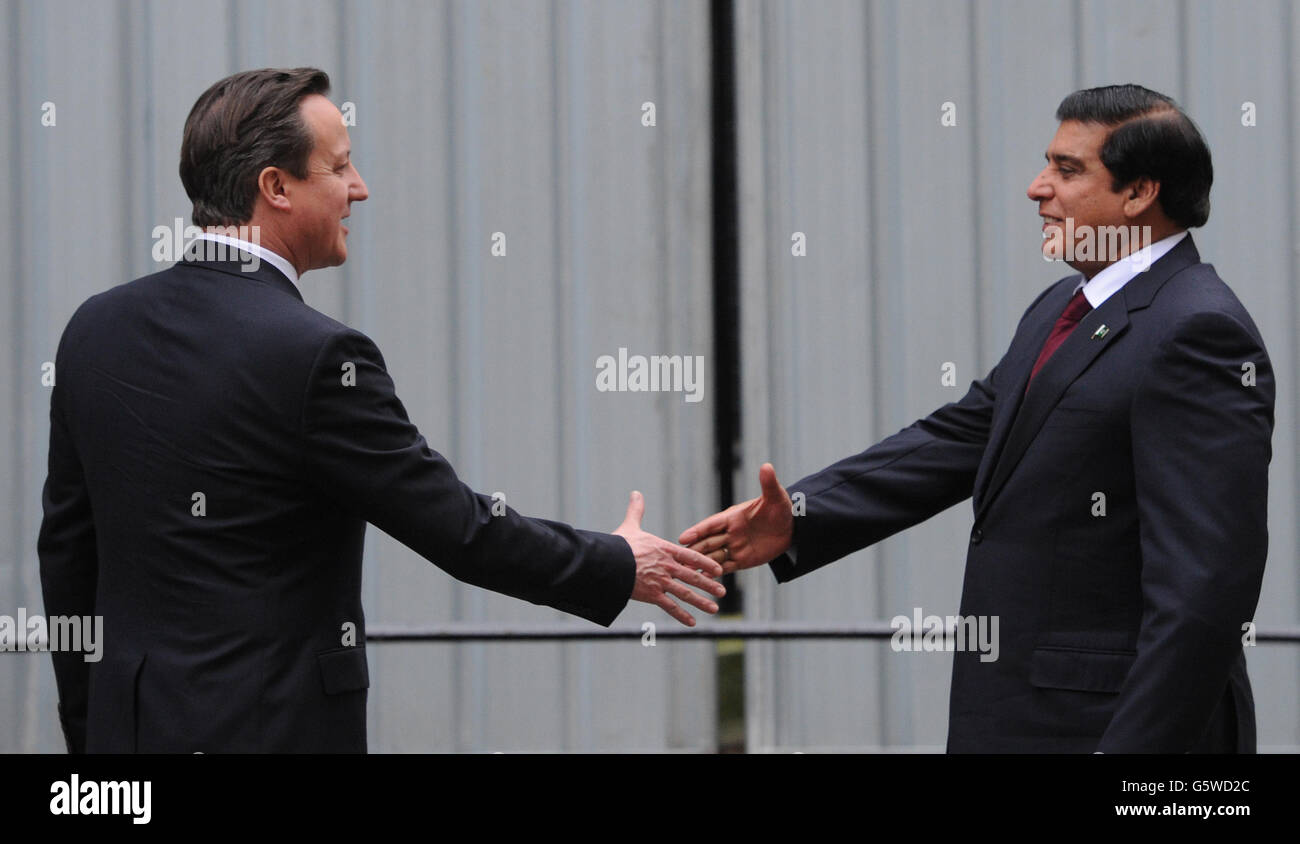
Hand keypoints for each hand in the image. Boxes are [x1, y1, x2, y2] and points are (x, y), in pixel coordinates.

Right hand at [614, 491, 725, 626]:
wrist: (607, 562)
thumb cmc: (618, 544)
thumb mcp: (630, 525)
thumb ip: (636, 510)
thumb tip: (636, 493)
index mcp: (664, 549)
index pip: (691, 556)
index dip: (706, 563)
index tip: (719, 569)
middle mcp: (666, 565)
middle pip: (693, 576)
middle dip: (709, 584)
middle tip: (722, 591)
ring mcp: (660, 581)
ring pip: (686, 593)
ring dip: (701, 602)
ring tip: (714, 609)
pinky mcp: (651, 594)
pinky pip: (670, 607)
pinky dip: (681, 615)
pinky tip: (692, 623)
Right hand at [678, 463, 792, 573]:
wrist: (792, 528)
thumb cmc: (781, 509)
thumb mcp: (776, 497)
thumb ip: (768, 484)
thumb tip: (766, 466)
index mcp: (733, 517)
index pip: (711, 525)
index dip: (697, 531)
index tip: (683, 538)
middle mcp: (730, 532)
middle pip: (708, 543)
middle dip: (693, 550)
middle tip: (677, 558)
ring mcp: (735, 547)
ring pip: (714, 556)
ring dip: (701, 563)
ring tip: (686, 572)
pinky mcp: (743, 560)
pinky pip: (727, 567)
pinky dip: (716, 573)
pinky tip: (704, 579)